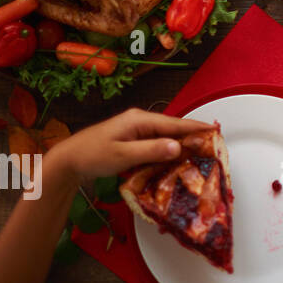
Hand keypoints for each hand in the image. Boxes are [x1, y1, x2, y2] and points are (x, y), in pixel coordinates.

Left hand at [49, 109, 211, 182]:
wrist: (66, 162)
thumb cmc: (92, 155)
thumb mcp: (123, 155)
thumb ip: (151, 150)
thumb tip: (178, 146)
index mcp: (140, 120)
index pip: (175, 123)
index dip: (196, 128)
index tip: (215, 131)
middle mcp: (140, 122)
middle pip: (172, 129)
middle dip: (191, 137)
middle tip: (211, 148)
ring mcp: (135, 131)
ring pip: (164, 138)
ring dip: (179, 147)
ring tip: (198, 156)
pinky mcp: (131, 142)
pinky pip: (155, 145)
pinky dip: (166, 153)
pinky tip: (173, 162)